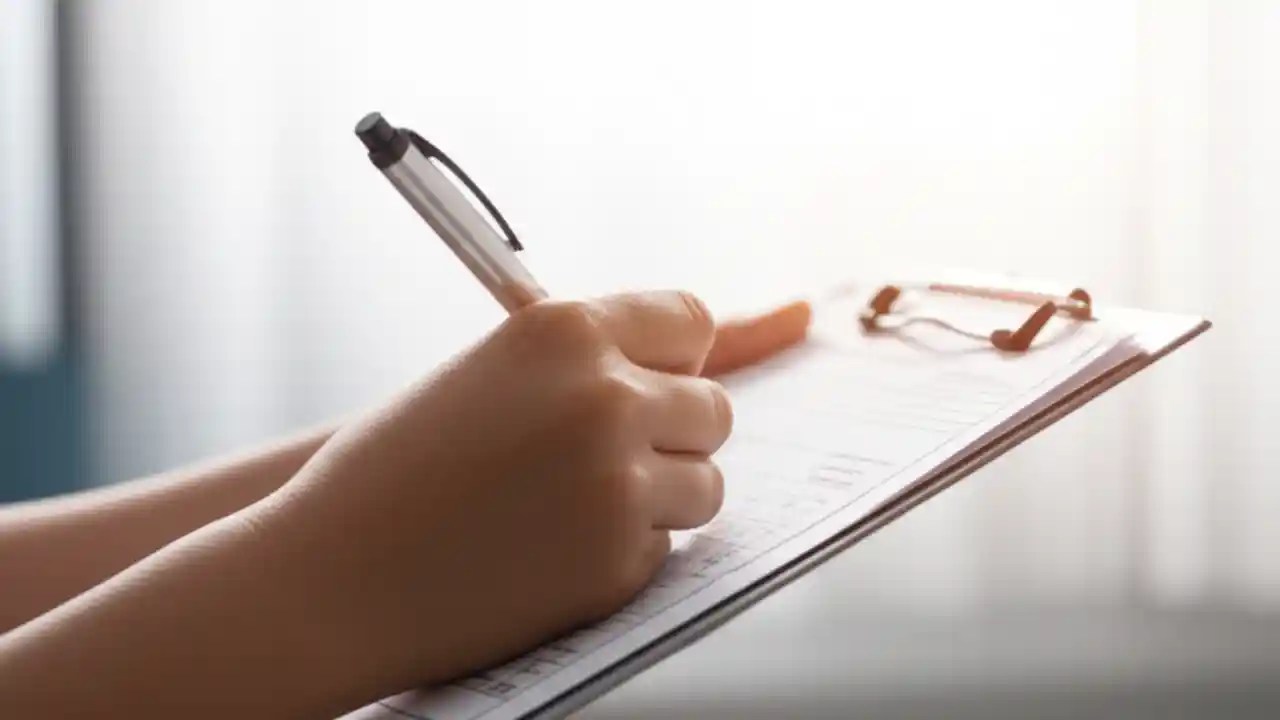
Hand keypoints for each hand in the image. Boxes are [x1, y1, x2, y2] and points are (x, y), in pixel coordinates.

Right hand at [256, 292, 810, 705]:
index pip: (689, 320)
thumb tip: (694, 363)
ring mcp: (618, 482)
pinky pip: (665, 547)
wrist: (327, 574)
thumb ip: (583, 365)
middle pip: (711, 407)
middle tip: (617, 458)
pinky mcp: (618, 561)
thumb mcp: (488, 377)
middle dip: (675, 434)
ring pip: (704, 482)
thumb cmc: (395, 469)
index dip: (674, 358)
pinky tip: (549, 555)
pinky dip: (622, 554)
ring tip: (576, 508)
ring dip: (661, 498)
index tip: (659, 381)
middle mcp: (604, 396)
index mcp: (565, 330)